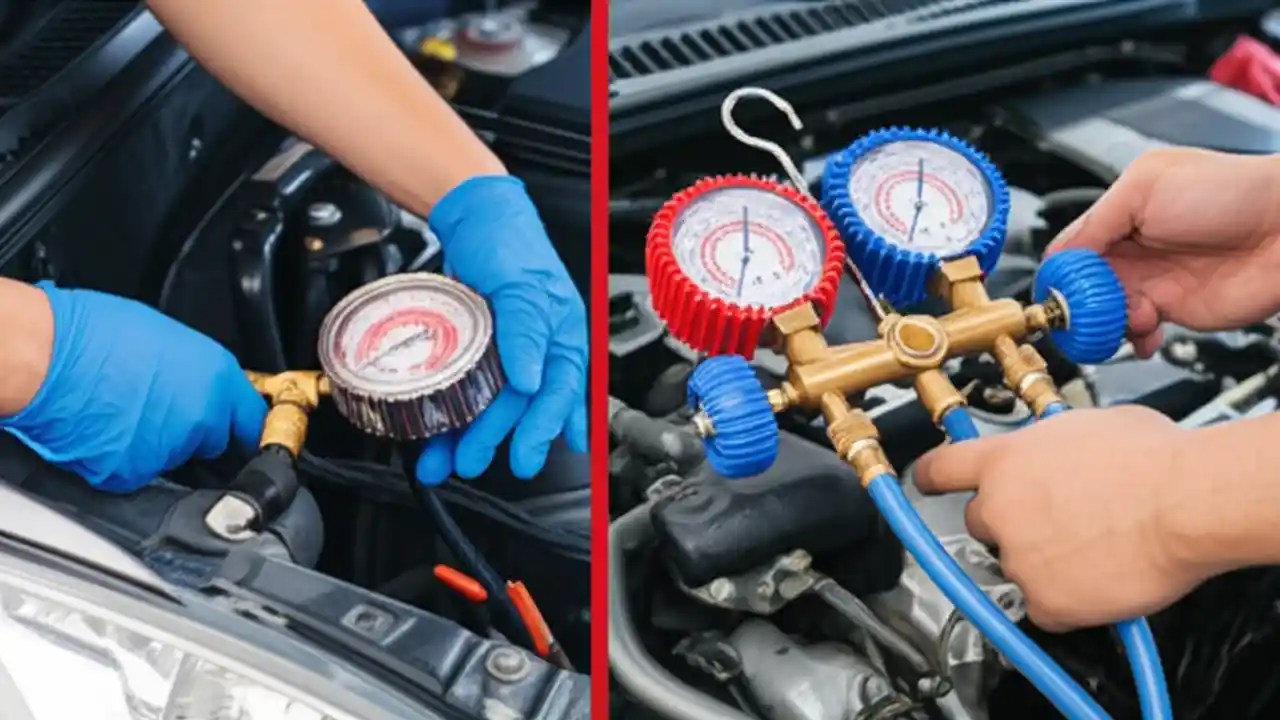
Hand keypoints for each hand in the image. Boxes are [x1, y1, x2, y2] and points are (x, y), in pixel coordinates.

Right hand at [0, 282, 266, 492]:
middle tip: (158, 406)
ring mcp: (167, 451)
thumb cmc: (93, 334)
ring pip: (173, 458)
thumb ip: (198, 371)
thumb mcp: (168, 337)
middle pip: (214, 441)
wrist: (44, 355)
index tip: (249, 435)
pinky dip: (123, 457)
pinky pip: (136, 471)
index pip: (253, 421)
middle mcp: (201, 419)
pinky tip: (105, 428)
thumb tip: (203, 385)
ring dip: (156, 443)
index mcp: (217, 379)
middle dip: (196, 432)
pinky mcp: (131, 473)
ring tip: (122, 409)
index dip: (248, 429)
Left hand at [417, 175, 587, 483]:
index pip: (559, 391)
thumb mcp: (521, 285)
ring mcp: (506, 351)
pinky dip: (450, 415)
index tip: (527, 455)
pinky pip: (465, 390)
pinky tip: (436, 437)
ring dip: (466, 436)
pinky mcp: (476, 349)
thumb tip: (531, 379)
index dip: (544, 428)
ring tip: (443, 462)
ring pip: (490, 405)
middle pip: (519, 406)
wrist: (473, 215)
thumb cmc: (511, 240)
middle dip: (495, 439)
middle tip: (472, 462)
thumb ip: (527, 331)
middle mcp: (537, 350)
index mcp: (562, 337)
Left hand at [913, 406, 1207, 631]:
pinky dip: (1066, 600)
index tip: (922, 480)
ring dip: (1043, 559)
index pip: (941, 468)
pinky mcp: (1045, 599)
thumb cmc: (1152, 459)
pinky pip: (1043, 606)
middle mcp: (998, 508)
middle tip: (1057, 518)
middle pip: (980, 521)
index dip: (930, 476)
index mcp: (1003, 460)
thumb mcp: (1086, 424)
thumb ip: (1050, 442)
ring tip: (1092, 544)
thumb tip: (1056, 446)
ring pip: (1016, 563)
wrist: (1185, 502)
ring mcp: (1018, 556)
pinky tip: (1095, 579)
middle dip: (1010, 521)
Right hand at [1048, 147, 1279, 356]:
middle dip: (1079, 302)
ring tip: (1129, 315)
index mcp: (1121, 213)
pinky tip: (1144, 331)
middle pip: (1083, 284)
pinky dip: (1133, 338)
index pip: (1071, 249)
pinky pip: (1138, 330)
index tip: (1059, 290)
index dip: (1061, 271)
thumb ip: (1097, 221)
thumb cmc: (1233, 192)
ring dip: (1107, 320)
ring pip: (1106, 311)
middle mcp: (1134, 248)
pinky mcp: (1175, 309)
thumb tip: (1059, 256)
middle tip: (1084, 312)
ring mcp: (1153, 280)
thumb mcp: (1146, 187)